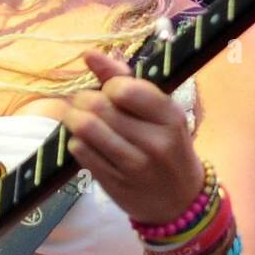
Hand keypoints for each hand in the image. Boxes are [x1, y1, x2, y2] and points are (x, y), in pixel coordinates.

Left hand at [60, 49, 205, 226]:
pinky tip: (87, 142)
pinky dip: (76, 140)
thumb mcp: (159, 112)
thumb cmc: (168, 146)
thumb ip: (124, 79)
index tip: (111, 92)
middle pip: (97, 105)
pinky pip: (79, 151)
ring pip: (84, 128)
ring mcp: (133, 165)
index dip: (108, 85)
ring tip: (80, 118)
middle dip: (84, 99)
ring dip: (74, 118)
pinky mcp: (113, 183)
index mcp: (169, 116)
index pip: (122, 88)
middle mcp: (154, 141)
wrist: (180, 201)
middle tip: (87, 103)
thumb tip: (89, 54)